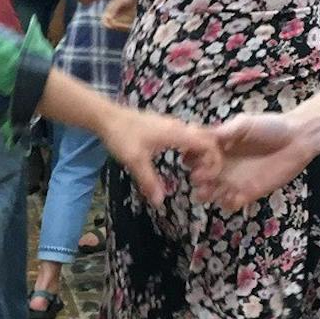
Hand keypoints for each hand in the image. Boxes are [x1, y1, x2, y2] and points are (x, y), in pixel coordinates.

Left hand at [100, 104, 216, 205]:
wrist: (107, 117)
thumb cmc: (122, 136)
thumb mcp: (135, 161)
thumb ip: (149, 181)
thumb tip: (159, 201)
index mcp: (176, 133)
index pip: (209, 143)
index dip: (212, 161)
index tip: (199, 177)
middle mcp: (179, 127)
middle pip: (208, 139)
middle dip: (209, 159)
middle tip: (198, 176)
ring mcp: (173, 125)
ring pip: (198, 137)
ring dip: (201, 154)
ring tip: (192, 171)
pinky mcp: (166, 126)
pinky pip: (188, 136)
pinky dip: (192, 149)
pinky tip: (182, 161)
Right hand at [197, 111, 310, 210]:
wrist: (297, 140)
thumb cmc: (270, 127)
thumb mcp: (244, 123)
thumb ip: (224, 131)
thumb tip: (202, 138)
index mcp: (217, 147)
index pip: (192, 156)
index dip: (190, 159)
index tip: (197, 156)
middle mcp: (221, 165)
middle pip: (197, 178)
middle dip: (197, 178)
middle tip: (207, 174)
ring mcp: (232, 181)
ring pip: (209, 194)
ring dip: (206, 194)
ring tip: (213, 189)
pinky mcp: (247, 194)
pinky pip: (229, 205)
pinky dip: (227, 203)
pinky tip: (234, 195)